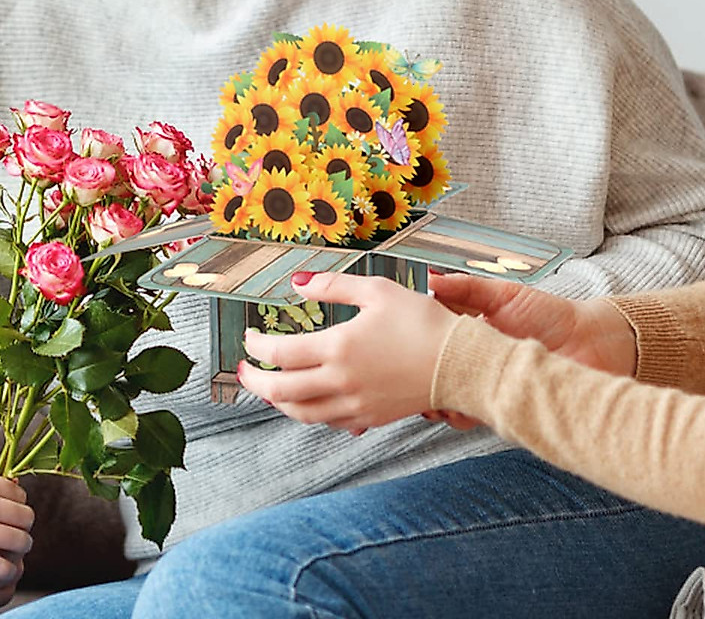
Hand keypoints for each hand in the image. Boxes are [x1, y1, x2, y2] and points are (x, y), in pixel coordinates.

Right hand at [0, 463, 32, 584]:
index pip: (19, 493)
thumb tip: (0, 482)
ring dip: (18, 551)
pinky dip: (5, 572)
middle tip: (14, 538)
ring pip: (20, 541)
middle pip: (26, 517)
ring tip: (10, 557)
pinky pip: (0, 566)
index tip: (11, 518)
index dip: (18, 507)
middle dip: (23, 529)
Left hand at [240, 272, 458, 429]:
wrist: (460, 363)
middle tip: (243, 370)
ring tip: (270, 387)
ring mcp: (355, 404)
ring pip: (301, 413)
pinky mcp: (371, 417)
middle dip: (254, 380)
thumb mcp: (376, 290)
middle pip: (280, 391)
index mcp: (338, 347)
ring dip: (279, 401)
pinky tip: (310, 400)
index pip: (280, 353)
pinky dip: (310, 412)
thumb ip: (332, 285)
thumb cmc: (422, 321)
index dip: (257, 346)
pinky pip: (329, 421)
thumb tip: (298, 282)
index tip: (250, 337)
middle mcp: (340, 381)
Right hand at [420, 271, 636, 429]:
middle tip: (409, 369)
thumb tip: (428, 278)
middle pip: (429, 370)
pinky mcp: (498, 406)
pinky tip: (457, 403)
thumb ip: (467, 287)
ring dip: (433, 395)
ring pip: (444, 395)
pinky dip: (457, 412)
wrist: (592, 344)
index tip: (397, 335)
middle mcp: (471, 359)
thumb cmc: (552, 315)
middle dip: (416, 373)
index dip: (410, 339)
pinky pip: (467, 415)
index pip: (427, 336)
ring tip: (433, 388)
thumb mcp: (506, 293)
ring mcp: (483, 384)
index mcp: (467, 330)